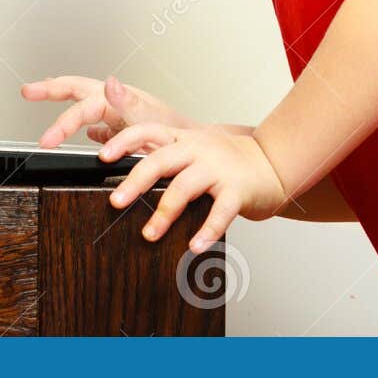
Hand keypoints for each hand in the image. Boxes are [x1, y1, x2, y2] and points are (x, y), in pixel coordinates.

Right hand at [19, 74, 192, 147]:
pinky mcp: (127, 132)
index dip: (62, 122)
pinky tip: (86, 136)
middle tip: (27, 91)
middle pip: (77, 90)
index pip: (83, 103)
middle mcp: (118, 102)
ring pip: (85, 105)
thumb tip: (110, 83)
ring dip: (64, 105)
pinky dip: (87, 127)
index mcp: (122, 99)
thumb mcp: (154, 121)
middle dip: (50, 89)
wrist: (200, 152)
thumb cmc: (182, 138)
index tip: (47, 141)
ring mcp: (121, 116)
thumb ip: (131, 103)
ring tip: (41, 97)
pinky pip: (100, 126)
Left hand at [96, 123, 287, 252]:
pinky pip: (220, 212)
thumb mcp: (195, 149)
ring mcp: (219, 168)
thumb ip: (167, 157)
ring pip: (185, 187)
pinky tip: (194, 246)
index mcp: (183, 138)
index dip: (124, 141)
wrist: (274, 162)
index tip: (103, 156)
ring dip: (164, 212)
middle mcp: (198, 149)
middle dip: (135, 181)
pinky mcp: (238, 190)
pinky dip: (206, 231)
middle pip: (161, 160)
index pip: (148, 131)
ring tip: (149, 234)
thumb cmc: (228, 161)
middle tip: (116, 201)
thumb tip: (127, 179)